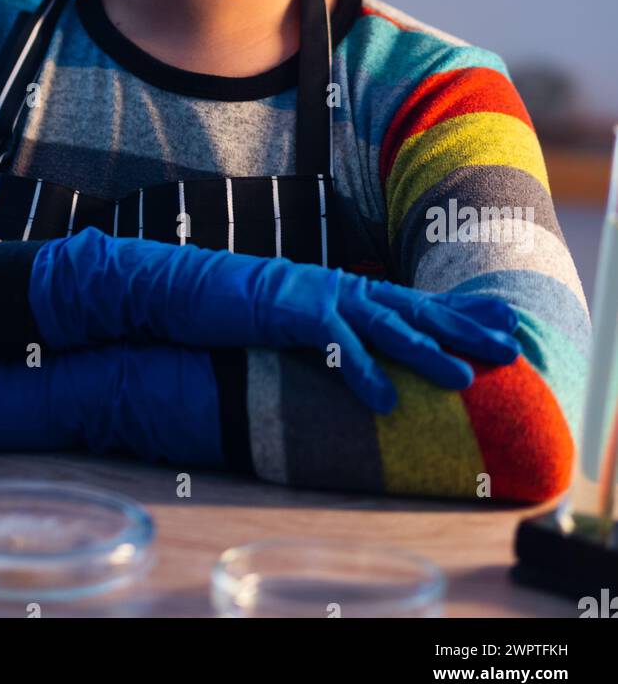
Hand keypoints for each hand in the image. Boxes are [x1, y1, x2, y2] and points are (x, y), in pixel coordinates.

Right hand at [27, 228, 520, 411]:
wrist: (175, 286)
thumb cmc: (230, 305)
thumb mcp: (288, 315)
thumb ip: (324, 326)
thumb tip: (352, 347)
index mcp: (338, 287)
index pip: (408, 300)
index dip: (454, 312)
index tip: (498, 325)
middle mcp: (334, 286)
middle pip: (410, 307)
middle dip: (461, 326)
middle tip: (508, 346)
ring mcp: (312, 295)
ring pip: (384, 323)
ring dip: (425, 349)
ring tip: (463, 377)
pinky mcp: (287, 311)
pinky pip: (332, 344)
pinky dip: (361, 369)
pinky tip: (385, 398)